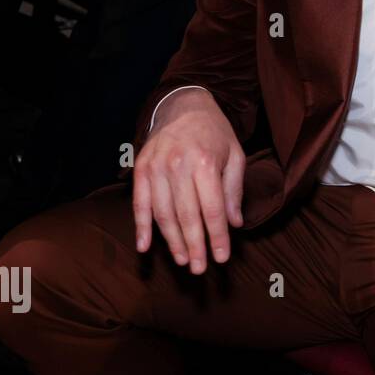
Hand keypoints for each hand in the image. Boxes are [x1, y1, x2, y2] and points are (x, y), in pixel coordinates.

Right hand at [132, 89, 244, 273]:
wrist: (184, 105)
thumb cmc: (215, 133)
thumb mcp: (235, 155)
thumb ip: (234, 190)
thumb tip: (234, 224)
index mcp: (206, 163)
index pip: (212, 210)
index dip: (217, 237)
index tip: (221, 258)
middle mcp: (178, 166)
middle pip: (186, 216)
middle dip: (194, 246)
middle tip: (199, 268)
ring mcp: (156, 167)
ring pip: (163, 214)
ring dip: (171, 241)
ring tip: (182, 260)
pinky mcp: (140, 168)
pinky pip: (139, 203)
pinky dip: (141, 227)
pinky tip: (145, 247)